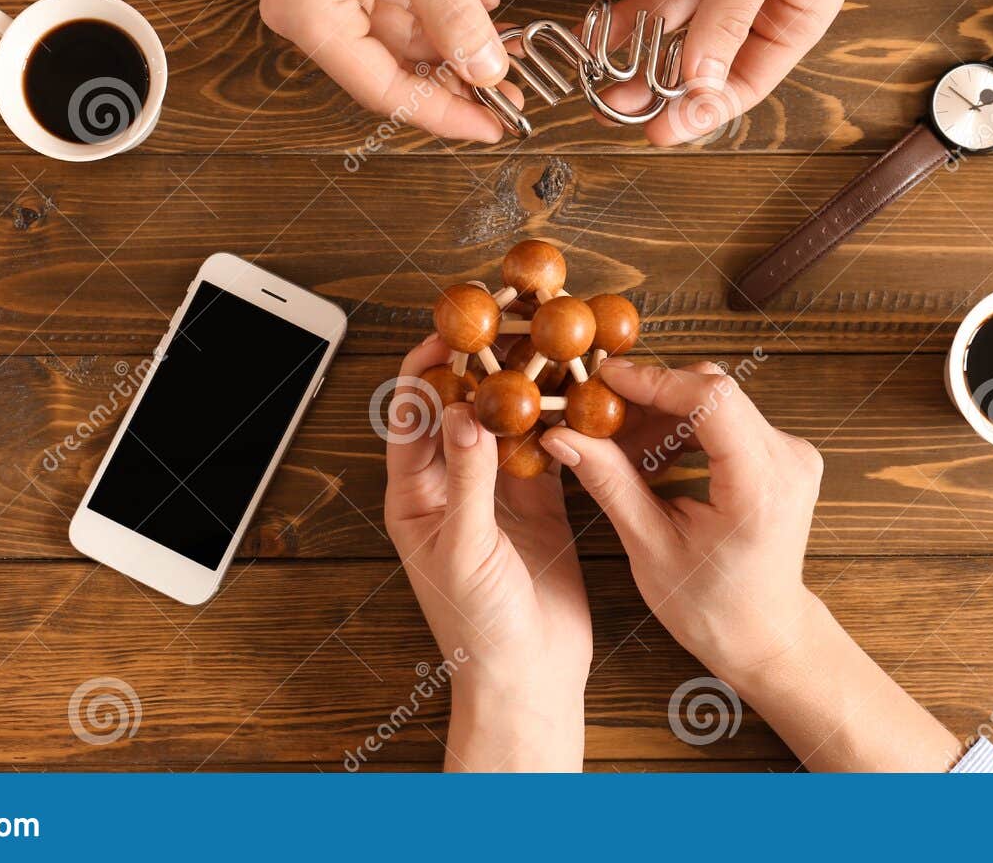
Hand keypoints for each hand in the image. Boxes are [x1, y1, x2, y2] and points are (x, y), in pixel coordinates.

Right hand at [259, 0, 513, 141]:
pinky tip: (481, 3)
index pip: (385, 91)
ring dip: (455, 43)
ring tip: (508, 47)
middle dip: (456, 79)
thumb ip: (453, 16)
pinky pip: (399, 7)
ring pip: (402, 40)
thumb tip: (488, 72)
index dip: (446, 114)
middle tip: (513, 94)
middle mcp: (310, 12)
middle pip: (392, 70)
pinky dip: (440, 10)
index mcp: (310, 16)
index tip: (495, 126)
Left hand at [384, 336, 590, 770]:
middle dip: (485, 360)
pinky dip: (560, 418)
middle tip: (511, 315)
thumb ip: (467, 480)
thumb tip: (465, 413)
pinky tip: (578, 387)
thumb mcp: (466, 549)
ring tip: (550, 337)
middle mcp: (452, 482)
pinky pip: (547, 447)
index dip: (431, 363)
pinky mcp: (540, 501)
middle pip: (465, 403)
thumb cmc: (478, 627)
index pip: (413, 411)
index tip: (455, 324)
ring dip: (527, 382)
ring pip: (509, 419)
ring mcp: (497, 489)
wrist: (529, 676)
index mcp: (414, 493)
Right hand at [542, 360, 822, 682]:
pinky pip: (726, 418)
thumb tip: (561, 435)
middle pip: (713, 392)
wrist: (764, 633)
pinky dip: (682, 426)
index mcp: (760, 486)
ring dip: (662, 412)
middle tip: (597, 416)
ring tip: (618, 445)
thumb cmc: (710, 606)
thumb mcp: (650, 547)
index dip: (654, 381)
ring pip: (716, 400)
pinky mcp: (782, 453)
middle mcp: (788, 459)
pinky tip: (648, 454)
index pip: (711, 400)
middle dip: (649, 397)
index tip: (603, 380)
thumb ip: (610, 482)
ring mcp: (791, 452)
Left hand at [590, 0, 887, 143]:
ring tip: (587, 43)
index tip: (655, 132)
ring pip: (669, 7)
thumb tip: (699, 84)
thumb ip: (728, 19)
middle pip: (699, 50)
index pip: (746, 80)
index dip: (702, 110)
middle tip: (604, 98)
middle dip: (651, 73)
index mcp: (800, 8)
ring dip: (629, 25)